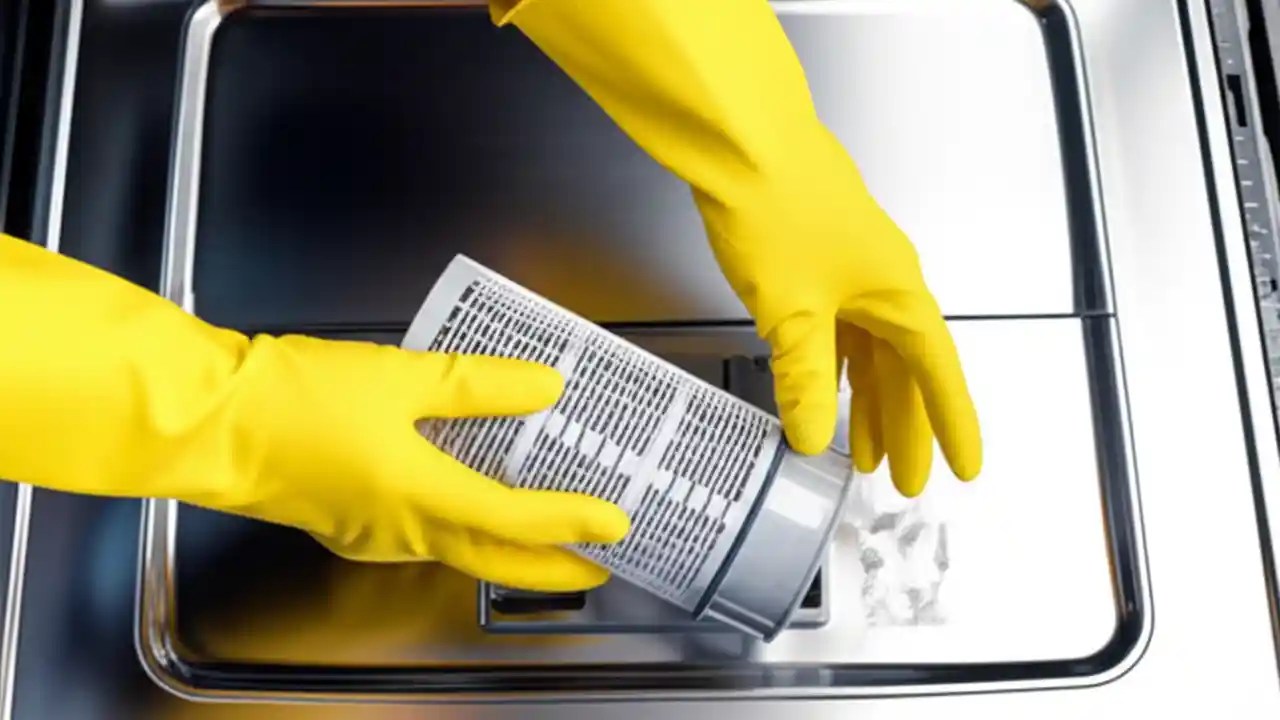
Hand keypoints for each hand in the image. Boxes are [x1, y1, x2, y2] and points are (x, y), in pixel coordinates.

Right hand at [0, 233, 627, 591]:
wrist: (207, 424)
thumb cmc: (292, 398)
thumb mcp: (401, 375)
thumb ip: (479, 385)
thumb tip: (546, 387)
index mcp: (420, 497)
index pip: (518, 519)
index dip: (573, 521)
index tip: (616, 523)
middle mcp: (401, 531)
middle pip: (494, 558)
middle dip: (552, 567)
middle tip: (597, 565)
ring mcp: (371, 535)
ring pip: (457, 550)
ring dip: (508, 548)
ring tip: (546, 533)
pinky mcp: (346, 524)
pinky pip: (420, 536)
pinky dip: (460, 528)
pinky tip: (467, 503)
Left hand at [494, 0, 980, 496]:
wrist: (742, 140)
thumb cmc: (779, 211)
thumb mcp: (792, 312)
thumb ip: (803, 379)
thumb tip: (808, 432)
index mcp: (898, 296)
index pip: (937, 375)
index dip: (951, 426)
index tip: (963, 470)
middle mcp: (883, 283)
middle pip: (903, 369)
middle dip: (902, 427)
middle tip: (900, 479)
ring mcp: (848, 269)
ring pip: (867, 350)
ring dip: (863, 401)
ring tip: (857, 451)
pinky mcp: (813, 259)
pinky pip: (835, 327)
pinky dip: (829, 364)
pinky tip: (816, 390)